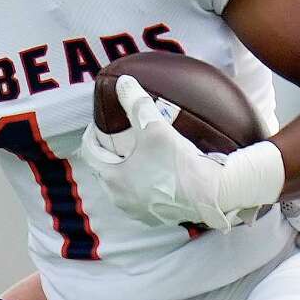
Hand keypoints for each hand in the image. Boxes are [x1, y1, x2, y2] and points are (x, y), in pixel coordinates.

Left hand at [80, 75, 252, 231]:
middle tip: (118, 137)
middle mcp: (119, 198)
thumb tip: (123, 82)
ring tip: (137, 154)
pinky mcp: (154, 217)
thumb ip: (136, 103)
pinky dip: (141, 183)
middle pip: (105, 170)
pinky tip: (154, 173)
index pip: (90, 153)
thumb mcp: (154, 127)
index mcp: (113, 178)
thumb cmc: (177, 163)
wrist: (210, 194)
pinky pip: (139, 197)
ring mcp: (137, 211)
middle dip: (109, 153)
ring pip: (122, 186)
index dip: (92, 136)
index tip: (99, 125)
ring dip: (125, 169)